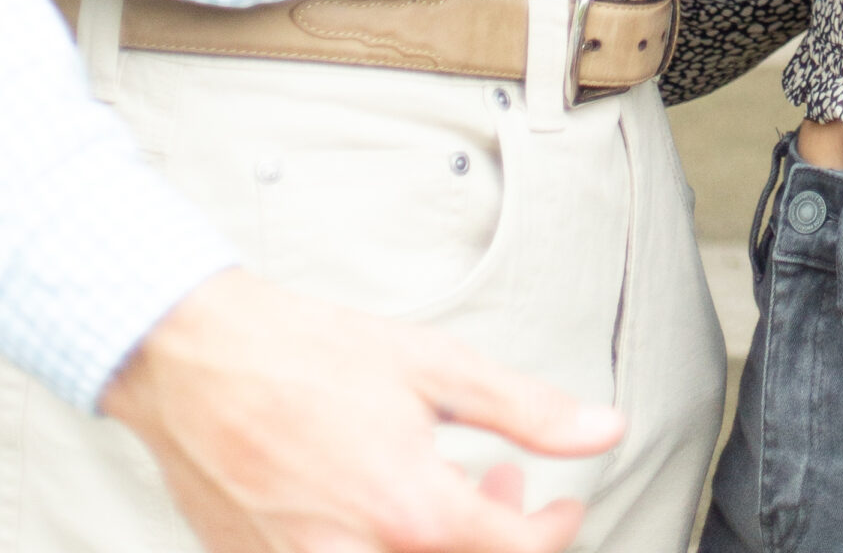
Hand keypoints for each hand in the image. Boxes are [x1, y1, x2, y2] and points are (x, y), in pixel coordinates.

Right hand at [102, 267, 624, 552]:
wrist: (195, 360)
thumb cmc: (306, 354)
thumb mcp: (433, 365)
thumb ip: (526, 408)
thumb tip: (602, 429)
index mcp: (411, 511)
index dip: (556, 530)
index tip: (561, 503)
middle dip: (497, 536)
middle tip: (499, 482)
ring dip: (436, 541)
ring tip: (437, 489)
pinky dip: (376, 544)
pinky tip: (377, 498)